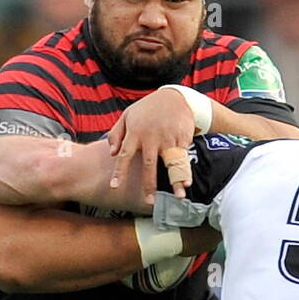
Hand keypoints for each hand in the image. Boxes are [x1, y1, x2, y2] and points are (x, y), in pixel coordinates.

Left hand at [108, 88, 195, 204]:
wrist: (174, 98)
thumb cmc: (148, 109)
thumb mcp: (127, 115)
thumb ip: (116, 133)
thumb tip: (112, 153)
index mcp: (135, 133)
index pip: (124, 155)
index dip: (119, 172)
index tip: (114, 187)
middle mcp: (151, 138)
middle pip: (149, 165)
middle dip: (148, 185)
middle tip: (149, 202)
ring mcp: (168, 139)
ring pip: (170, 164)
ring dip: (175, 181)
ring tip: (178, 197)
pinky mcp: (182, 139)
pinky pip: (183, 159)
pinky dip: (186, 172)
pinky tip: (187, 184)